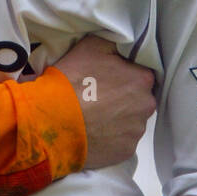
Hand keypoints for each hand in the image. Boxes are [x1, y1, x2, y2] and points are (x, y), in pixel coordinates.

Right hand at [53, 35, 154, 168]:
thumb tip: (122, 48)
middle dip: (124, 98)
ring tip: (94, 117)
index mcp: (142, 79)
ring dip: (118, 119)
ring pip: (131, 121)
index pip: (141, 74)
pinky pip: (122, 142)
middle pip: (139, 99)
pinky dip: (111, 138)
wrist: (51, 121)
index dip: (124, 75)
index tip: (108, 78)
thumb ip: (114, 43)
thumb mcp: (91, 45)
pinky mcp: (125, 152)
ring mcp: (136, 132)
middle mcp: (146, 106)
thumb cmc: (71, 80)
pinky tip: (94, 132)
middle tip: (99, 98)